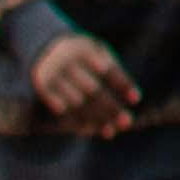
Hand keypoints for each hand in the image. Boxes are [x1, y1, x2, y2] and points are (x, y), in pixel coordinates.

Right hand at [28, 34, 142, 134]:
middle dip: (111, 108)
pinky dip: (77, 121)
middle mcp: (67, 62)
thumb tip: (132, 99)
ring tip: (111, 131)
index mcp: (85, 49)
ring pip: (78, 103)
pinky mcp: (43, 88)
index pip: (108, 69)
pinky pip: (62, 109)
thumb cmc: (82, 53)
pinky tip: (90, 129)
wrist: (44, 48)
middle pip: (93, 90)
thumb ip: (112, 71)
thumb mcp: (96, 50)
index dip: (122, 83)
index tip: (136, 99)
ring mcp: (53, 76)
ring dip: (95, 119)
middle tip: (126, 122)